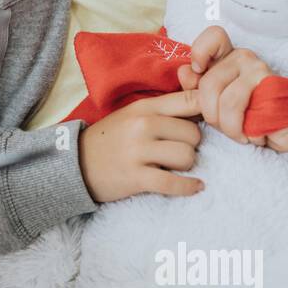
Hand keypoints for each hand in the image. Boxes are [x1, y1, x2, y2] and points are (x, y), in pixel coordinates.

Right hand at [77, 90, 204, 203]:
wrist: (76, 163)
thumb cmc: (112, 138)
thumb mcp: (134, 114)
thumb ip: (165, 108)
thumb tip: (206, 104)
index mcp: (145, 107)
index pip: (189, 100)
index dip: (209, 110)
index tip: (212, 122)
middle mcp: (142, 125)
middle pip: (193, 134)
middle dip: (192, 145)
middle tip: (179, 150)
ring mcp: (138, 151)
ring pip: (187, 157)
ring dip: (187, 165)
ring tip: (175, 166)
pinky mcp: (136, 177)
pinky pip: (173, 183)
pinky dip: (188, 187)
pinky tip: (195, 186)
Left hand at [177, 26, 271, 144]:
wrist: (286, 132)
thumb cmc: (248, 117)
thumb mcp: (215, 104)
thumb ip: (196, 88)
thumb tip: (185, 72)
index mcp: (228, 57)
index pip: (214, 36)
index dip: (200, 52)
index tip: (198, 72)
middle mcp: (245, 58)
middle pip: (209, 84)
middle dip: (211, 114)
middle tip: (224, 126)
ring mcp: (261, 71)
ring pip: (227, 102)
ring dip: (229, 127)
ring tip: (240, 134)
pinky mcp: (274, 89)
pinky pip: (246, 114)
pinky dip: (245, 132)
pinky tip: (255, 135)